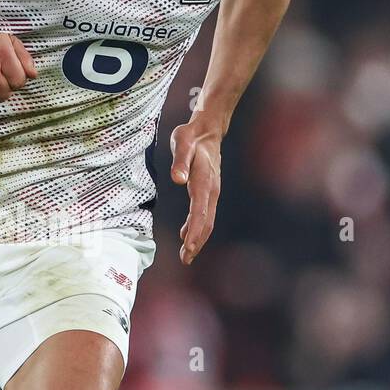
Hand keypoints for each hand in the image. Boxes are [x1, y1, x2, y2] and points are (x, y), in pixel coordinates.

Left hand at [169, 121, 221, 263]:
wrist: (208, 130)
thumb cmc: (192, 136)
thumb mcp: (182, 142)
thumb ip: (180, 161)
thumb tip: (178, 180)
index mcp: (204, 180)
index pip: (200, 212)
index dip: (195, 232)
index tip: (188, 247)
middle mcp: (211, 189)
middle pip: (206, 222)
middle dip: (196, 242)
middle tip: (185, 259)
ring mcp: (211, 191)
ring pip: (207, 220)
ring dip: (197, 238)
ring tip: (186, 255)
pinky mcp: (208, 191)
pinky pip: (204, 214)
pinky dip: (197, 228)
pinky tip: (186, 236)